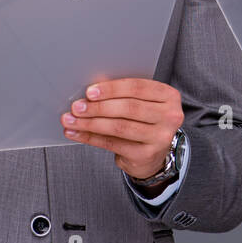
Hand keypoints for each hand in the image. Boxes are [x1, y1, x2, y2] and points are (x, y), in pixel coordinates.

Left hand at [60, 79, 183, 178]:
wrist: (153, 155)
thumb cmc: (143, 122)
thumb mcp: (141, 104)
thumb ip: (122, 96)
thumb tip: (90, 93)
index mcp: (169, 96)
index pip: (138, 87)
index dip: (112, 89)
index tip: (90, 91)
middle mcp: (170, 116)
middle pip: (129, 108)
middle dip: (98, 107)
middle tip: (77, 107)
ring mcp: (161, 137)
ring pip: (119, 127)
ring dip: (91, 123)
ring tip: (71, 120)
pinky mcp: (147, 154)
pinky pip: (113, 143)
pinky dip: (90, 137)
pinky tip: (76, 133)